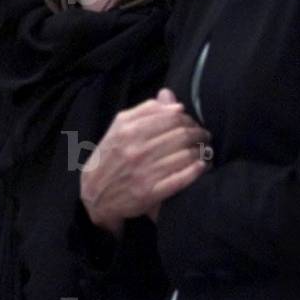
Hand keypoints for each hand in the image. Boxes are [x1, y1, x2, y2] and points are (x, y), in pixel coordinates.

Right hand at [80, 88, 210, 232]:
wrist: (94, 195)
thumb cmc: (111, 156)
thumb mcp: (120, 127)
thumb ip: (147, 111)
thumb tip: (175, 104)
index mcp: (128, 130)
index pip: (172, 117)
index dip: (189, 119)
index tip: (194, 123)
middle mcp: (135, 150)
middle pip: (182, 135)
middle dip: (199, 134)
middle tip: (204, 136)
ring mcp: (143, 172)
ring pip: (185, 155)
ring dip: (201, 151)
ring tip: (204, 151)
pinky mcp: (149, 194)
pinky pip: (181, 179)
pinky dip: (196, 171)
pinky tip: (201, 166)